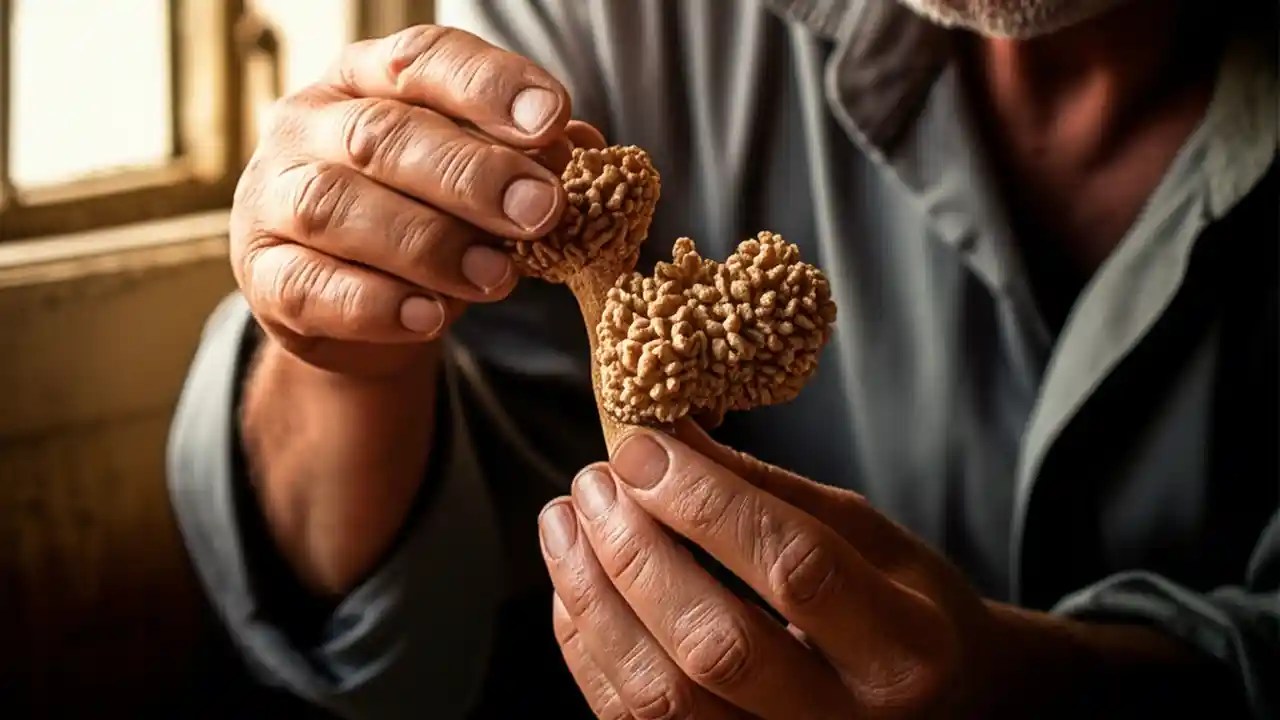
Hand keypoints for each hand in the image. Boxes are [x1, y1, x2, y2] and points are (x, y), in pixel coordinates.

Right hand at [230, 24, 604, 376]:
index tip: (552, 119)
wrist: (357, 308)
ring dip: (427, 243)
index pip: (423, 59)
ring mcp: (273, 197)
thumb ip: (523, 161)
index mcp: (369, 77)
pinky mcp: (262, 274)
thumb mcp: (476, 181)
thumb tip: (584, 151)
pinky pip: (308, 286)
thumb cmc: (427, 217)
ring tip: (498, 277)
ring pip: (337, 208)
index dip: (488, 85)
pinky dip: (374, 304)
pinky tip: (429, 317)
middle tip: (541, 210)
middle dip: (471, 174)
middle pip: (383, 135)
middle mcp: (310, 124)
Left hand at [538, 422, 1195, 717]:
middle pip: (716, 646)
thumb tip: (667, 434)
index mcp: (906, 648)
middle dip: (635, 554)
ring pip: (661, 701)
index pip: (793, 569)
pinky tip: (575, 585)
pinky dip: (589, 650)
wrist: (940, 710)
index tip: (640, 447)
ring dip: (593, 600)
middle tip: (592, 482)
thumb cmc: (903, 607)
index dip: (706, 503)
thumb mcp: (869, 534)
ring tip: (564, 521)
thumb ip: (771, 492)